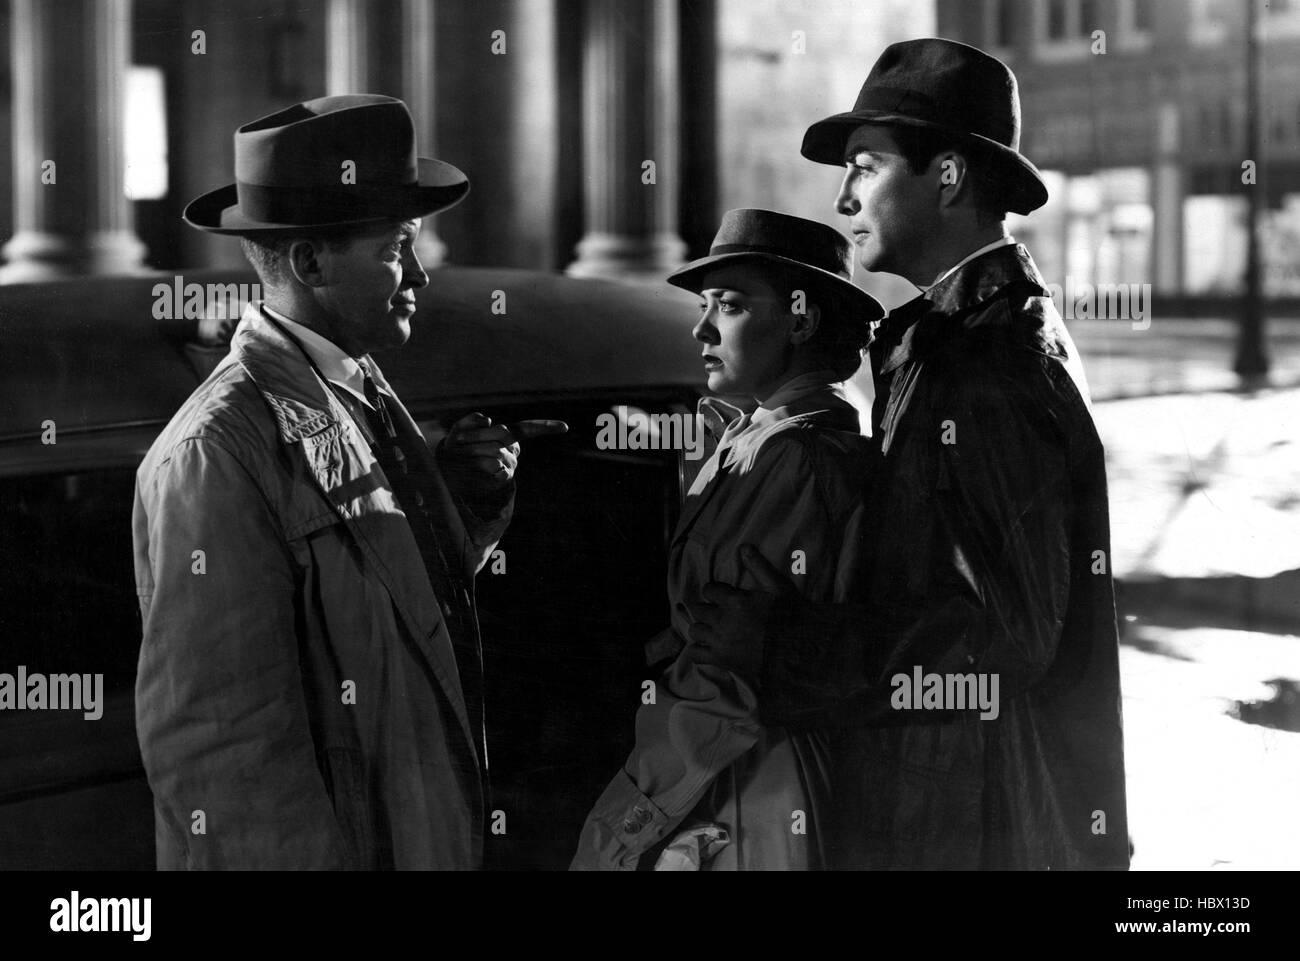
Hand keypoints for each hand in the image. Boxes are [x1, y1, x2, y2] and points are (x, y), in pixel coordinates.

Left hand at [438, 414, 567, 488]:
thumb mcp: (460, 430)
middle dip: (477, 435)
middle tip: (458, 440)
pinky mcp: (504, 477)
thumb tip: (488, 420)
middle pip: (503, 433)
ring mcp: (510, 464)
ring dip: (472, 449)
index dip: (546, 427)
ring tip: (460, 454)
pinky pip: (494, 465)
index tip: (565, 427)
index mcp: (507, 436)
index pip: (528, 429)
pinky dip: (478, 463)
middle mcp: (513, 450)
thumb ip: (471, 421)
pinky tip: (472, 468)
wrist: (449, 474)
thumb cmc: (457, 449)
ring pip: (495, 449)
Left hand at [677, 544, 802, 677]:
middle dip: (704, 608)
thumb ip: (758, 566)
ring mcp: (721, 641)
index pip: (708, 590)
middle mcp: (723, 620)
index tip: (720, 595)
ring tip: (710, 628)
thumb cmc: (791, 615)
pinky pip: (696, 654)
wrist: (799, 648)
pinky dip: (696, 651)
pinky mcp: (722, 659)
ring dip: (700, 627)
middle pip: (697, 609)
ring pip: (695, 630)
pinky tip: (704, 648)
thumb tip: (744, 546)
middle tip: (714, 611)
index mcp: (734, 600)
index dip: (713, 591)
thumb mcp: (777, 586)